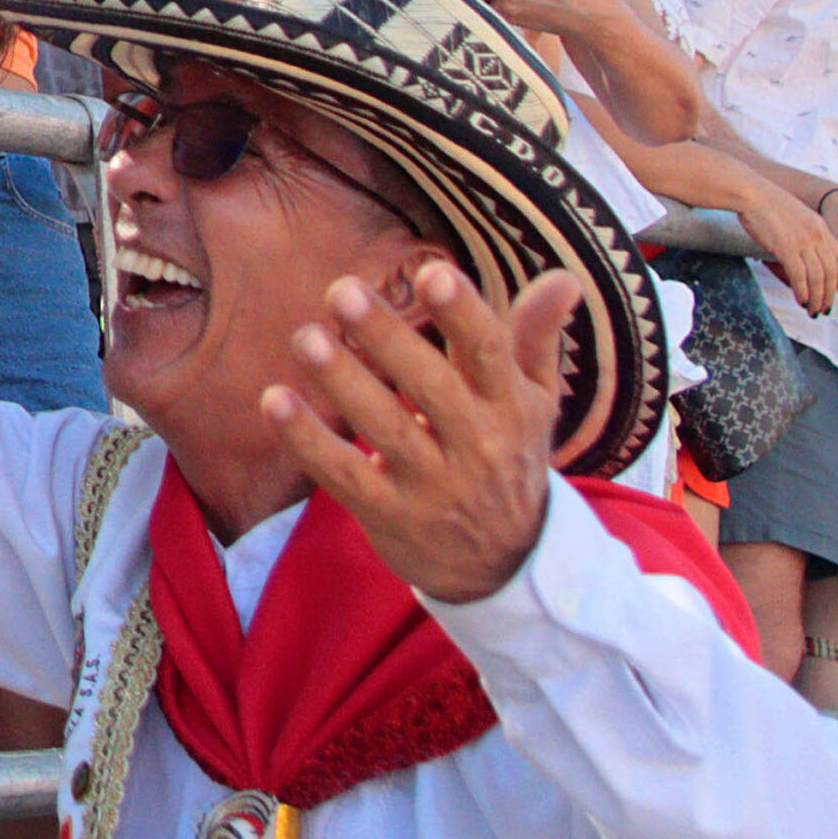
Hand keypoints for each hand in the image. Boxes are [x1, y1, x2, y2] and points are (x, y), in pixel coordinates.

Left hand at [262, 262, 579, 601]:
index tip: (432, 275)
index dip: (464, 316)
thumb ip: (537, 336)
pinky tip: (274, 400)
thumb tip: (563, 277)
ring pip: (384, 429)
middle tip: (342, 291)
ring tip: (306, 337)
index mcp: (511, 408)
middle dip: (386, 337)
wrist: (504, 563)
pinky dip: (308, 440)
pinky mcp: (389, 516)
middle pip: (430, 387)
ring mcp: (431, 486)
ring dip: (342, 381)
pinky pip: (343, 475)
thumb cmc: (510, 457)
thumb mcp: (535, 401)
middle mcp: (476, 447)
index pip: (490, 356)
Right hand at [731, 184, 837, 315]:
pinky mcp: (786, 247)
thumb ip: (804, 237)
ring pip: (818, 277)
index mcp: (821, 226)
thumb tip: (803, 261)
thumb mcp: (796, 218)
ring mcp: (803, 241)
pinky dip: (802, 292)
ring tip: (812, 311)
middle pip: (832, 272)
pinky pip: (800, 276)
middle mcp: (817, 235)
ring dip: (816, 298)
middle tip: (824, 309)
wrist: (752, 194)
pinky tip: (800, 300)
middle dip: (829, 295)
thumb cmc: (767, 206)